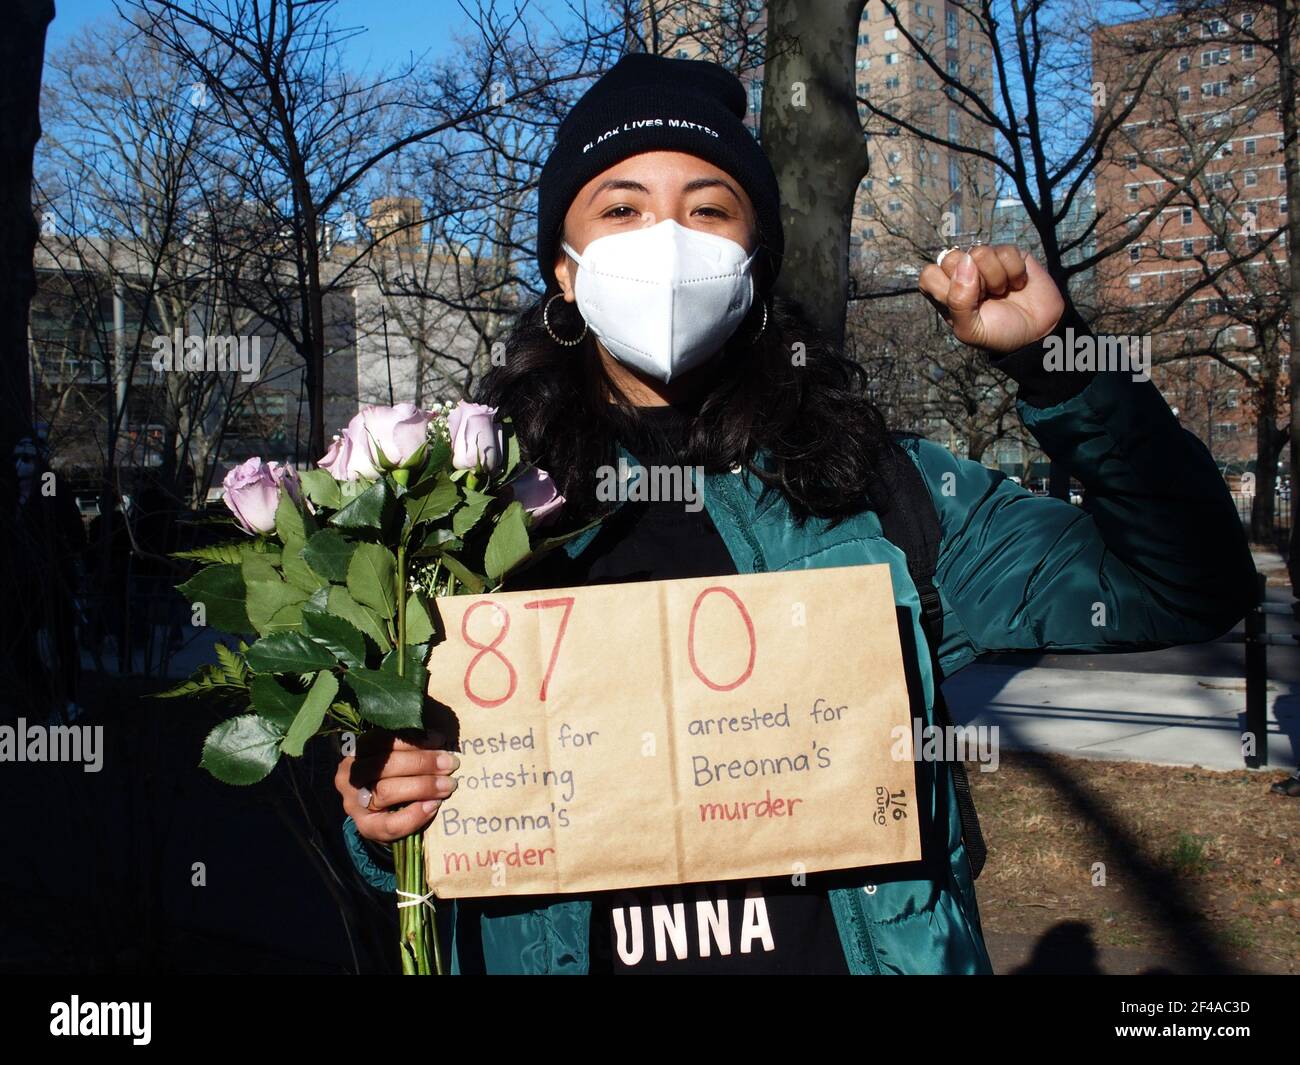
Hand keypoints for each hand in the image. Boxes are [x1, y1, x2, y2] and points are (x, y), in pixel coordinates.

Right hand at [335, 729, 459, 843]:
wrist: (383, 817)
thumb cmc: (395, 779)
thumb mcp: (397, 759)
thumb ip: (411, 749)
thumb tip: (439, 738)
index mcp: (357, 752)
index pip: (381, 740)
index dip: (411, 740)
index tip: (438, 740)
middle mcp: (350, 776)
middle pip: (385, 765)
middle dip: (422, 763)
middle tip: (450, 763)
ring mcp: (354, 803)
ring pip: (387, 791)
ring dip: (423, 786)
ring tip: (448, 785)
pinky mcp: (365, 827)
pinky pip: (391, 823)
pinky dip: (415, 814)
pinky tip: (433, 806)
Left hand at [918, 244, 1065, 353]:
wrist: (1037, 332)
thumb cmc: (999, 333)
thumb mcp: (971, 330)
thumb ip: (958, 302)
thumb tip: (965, 262)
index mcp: (945, 292)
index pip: (929, 275)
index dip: (946, 287)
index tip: (964, 304)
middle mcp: (961, 273)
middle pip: (951, 258)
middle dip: (972, 282)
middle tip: (985, 298)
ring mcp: (985, 262)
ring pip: (979, 251)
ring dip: (995, 278)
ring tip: (1001, 292)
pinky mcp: (1008, 254)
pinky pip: (1006, 251)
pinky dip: (1015, 272)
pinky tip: (1017, 284)